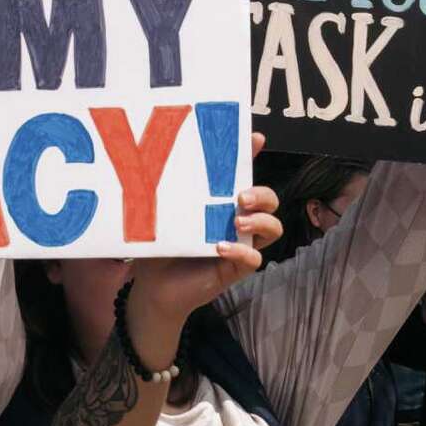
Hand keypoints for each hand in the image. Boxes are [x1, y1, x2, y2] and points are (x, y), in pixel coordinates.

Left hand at [123, 132, 280, 367]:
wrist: (152, 286)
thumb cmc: (160, 245)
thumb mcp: (165, 213)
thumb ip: (169, 192)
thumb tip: (156, 160)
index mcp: (222, 202)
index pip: (245, 174)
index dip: (253, 155)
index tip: (256, 138)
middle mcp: (237, 221)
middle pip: (270, 201)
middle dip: (262, 194)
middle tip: (239, 197)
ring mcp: (240, 244)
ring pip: (273, 228)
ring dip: (261, 221)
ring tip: (236, 221)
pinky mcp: (235, 269)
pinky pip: (254, 259)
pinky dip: (242, 251)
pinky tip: (221, 247)